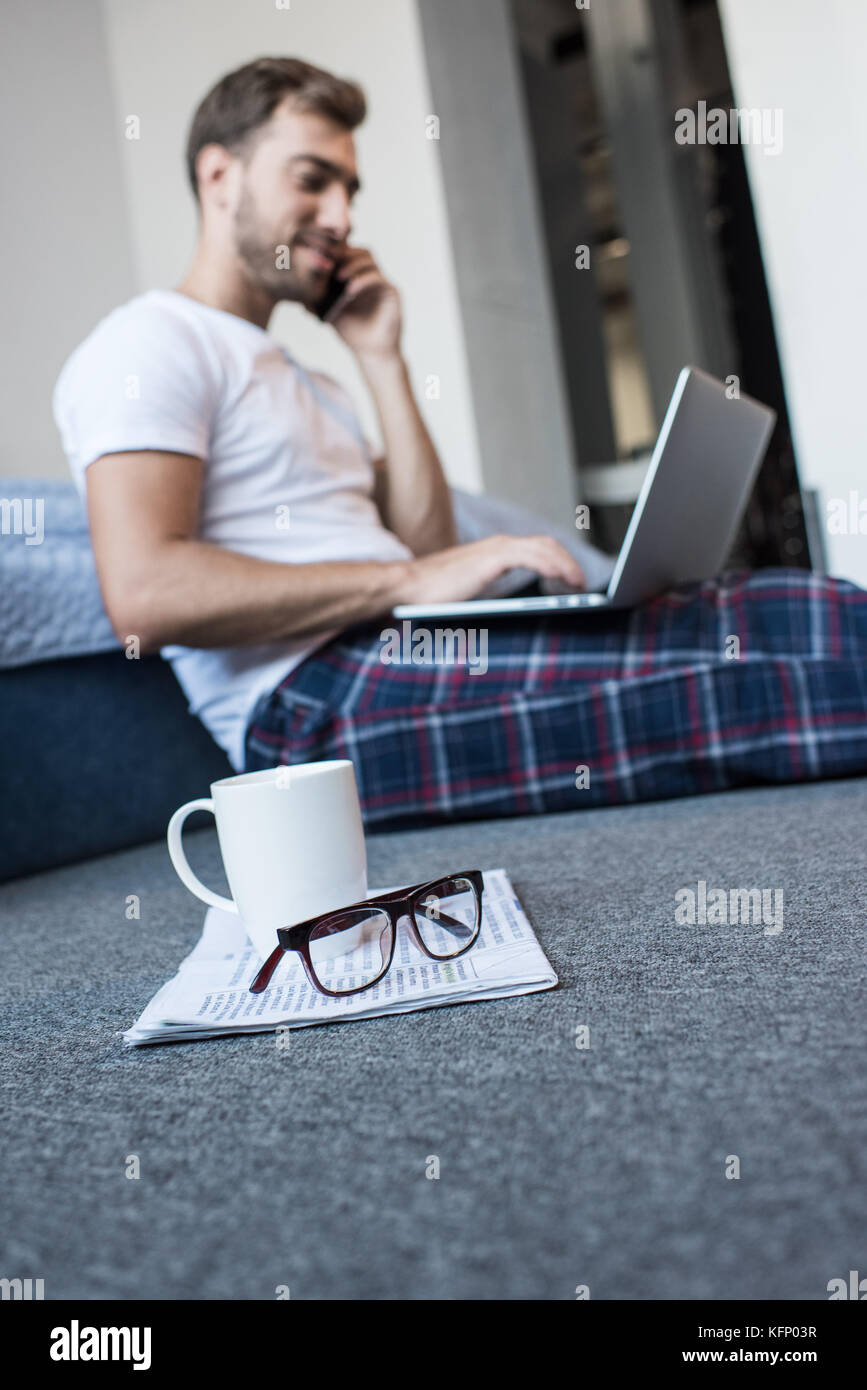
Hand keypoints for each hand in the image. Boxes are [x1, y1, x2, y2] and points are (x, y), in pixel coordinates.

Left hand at [327, 247, 401, 359]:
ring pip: (369, 260)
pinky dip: (362, 281)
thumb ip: (317, 300)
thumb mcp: (329, 312)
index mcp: (357, 276)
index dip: (335, 251)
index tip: (319, 256)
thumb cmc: (351, 332)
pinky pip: (378, 279)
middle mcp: (371, 275)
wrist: (370, 352)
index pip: (348, 253)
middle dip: (343, 254)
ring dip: (352, 265)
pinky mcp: (391, 292)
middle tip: (328, 263)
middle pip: (360, 251)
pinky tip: (349, 290)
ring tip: (337, 277)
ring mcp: (382, 282)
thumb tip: (298, 291)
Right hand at [392, 534, 585, 605]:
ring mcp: (496, 550)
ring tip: (579, 583)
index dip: (559, 560)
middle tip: (582, 583)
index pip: (538, 548)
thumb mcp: (473, 590)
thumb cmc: (435, 596)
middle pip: (546, 545)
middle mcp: (499, 545)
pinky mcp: (491, 559)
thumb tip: (517, 610)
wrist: (408, 588)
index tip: (573, 579)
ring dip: (565, 564)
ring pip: (543, 549)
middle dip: (568, 560)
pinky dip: (549, 564)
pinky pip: (530, 556)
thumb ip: (494, 591)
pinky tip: (561, 577)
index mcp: (496, 552)